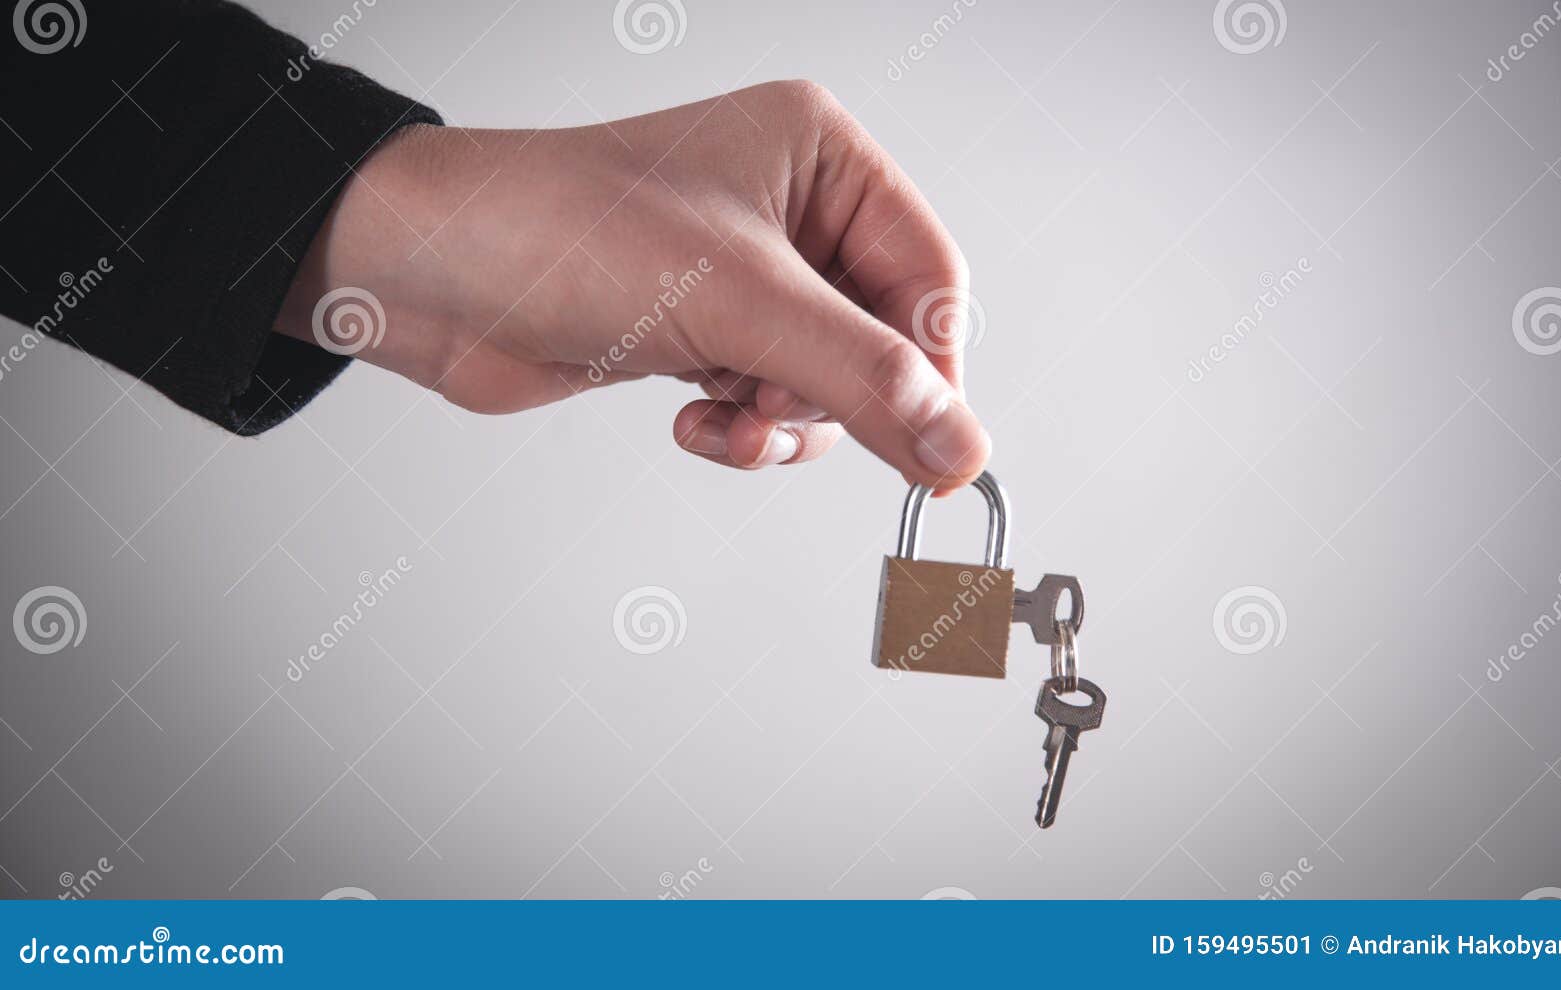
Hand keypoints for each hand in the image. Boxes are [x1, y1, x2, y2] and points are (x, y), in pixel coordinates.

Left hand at [274, 81, 989, 487]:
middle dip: (832, 394)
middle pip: (882, 337)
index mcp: (820, 155)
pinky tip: (692, 420)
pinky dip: (743, 427)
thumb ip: (863, 379)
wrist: (427, 275)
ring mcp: (745, 272)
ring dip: (782, 420)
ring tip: (724, 414)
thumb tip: (961, 446)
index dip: (933, 368)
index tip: (934, 450)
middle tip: (780, 412)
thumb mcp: (737, 304)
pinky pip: (770, 398)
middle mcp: (791, 207)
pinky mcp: (703, 329)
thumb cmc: (562, 234)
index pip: (929, 274)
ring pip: (826, 380)